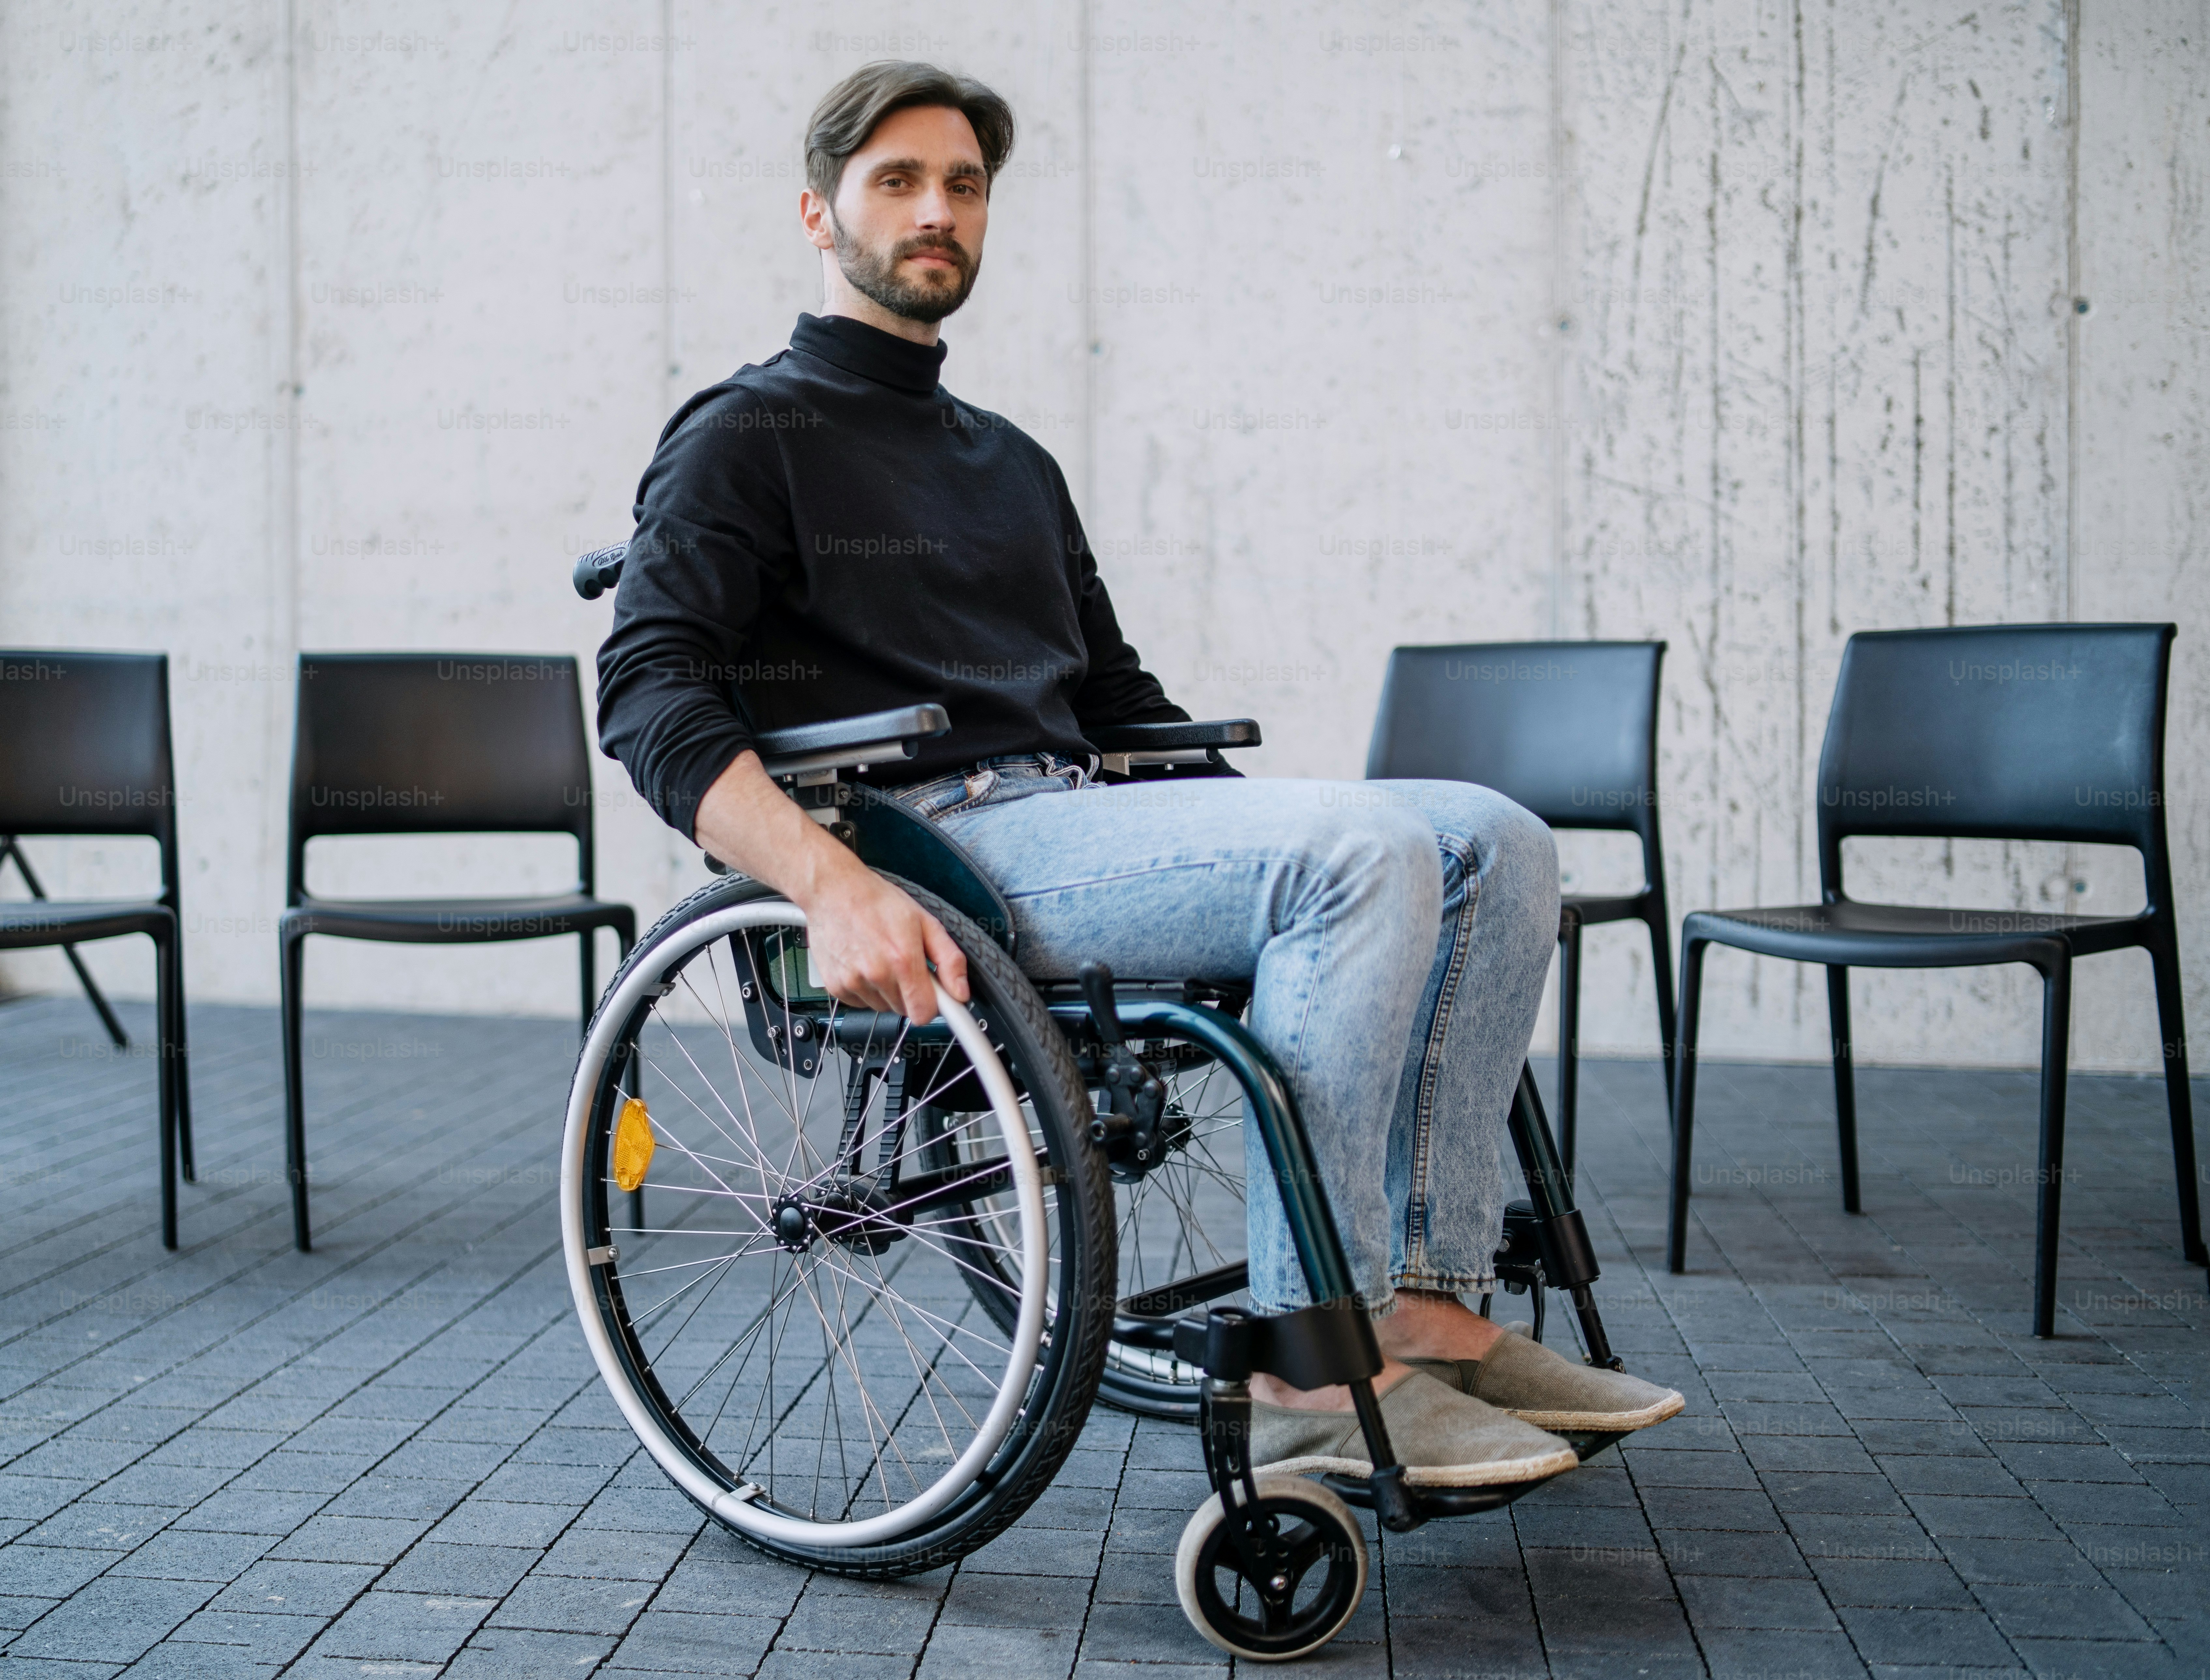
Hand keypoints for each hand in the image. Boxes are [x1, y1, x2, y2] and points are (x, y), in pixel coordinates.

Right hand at [691, 748, 971, 1024]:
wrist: (822, 880)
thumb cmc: (874, 895)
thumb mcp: (921, 917)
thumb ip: (948, 955)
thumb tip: (963, 990)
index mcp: (898, 957)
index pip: (927, 1012)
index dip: (937, 1005)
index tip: (939, 996)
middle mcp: (872, 972)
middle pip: (904, 1010)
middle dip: (909, 987)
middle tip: (902, 954)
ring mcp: (849, 981)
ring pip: (882, 1006)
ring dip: (886, 984)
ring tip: (880, 948)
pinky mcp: (832, 984)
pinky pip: (860, 1000)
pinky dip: (865, 982)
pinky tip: (862, 953)